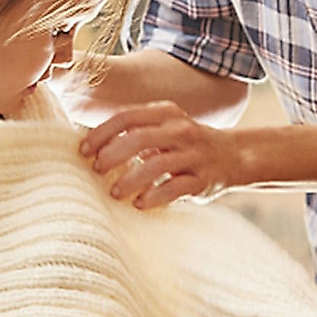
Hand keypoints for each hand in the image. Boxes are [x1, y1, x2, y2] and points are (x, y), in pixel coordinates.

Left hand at [79, 101, 242, 207]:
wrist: (234, 155)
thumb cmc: (186, 144)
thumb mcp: (164, 127)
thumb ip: (135, 131)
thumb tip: (91, 147)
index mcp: (166, 113)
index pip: (126, 118)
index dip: (100, 134)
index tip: (83, 151)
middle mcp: (181, 130)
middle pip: (139, 139)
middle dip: (112, 156)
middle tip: (96, 171)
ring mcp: (194, 155)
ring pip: (157, 165)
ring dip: (131, 179)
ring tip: (115, 193)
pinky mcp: (203, 180)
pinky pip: (176, 188)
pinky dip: (154, 197)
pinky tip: (140, 203)